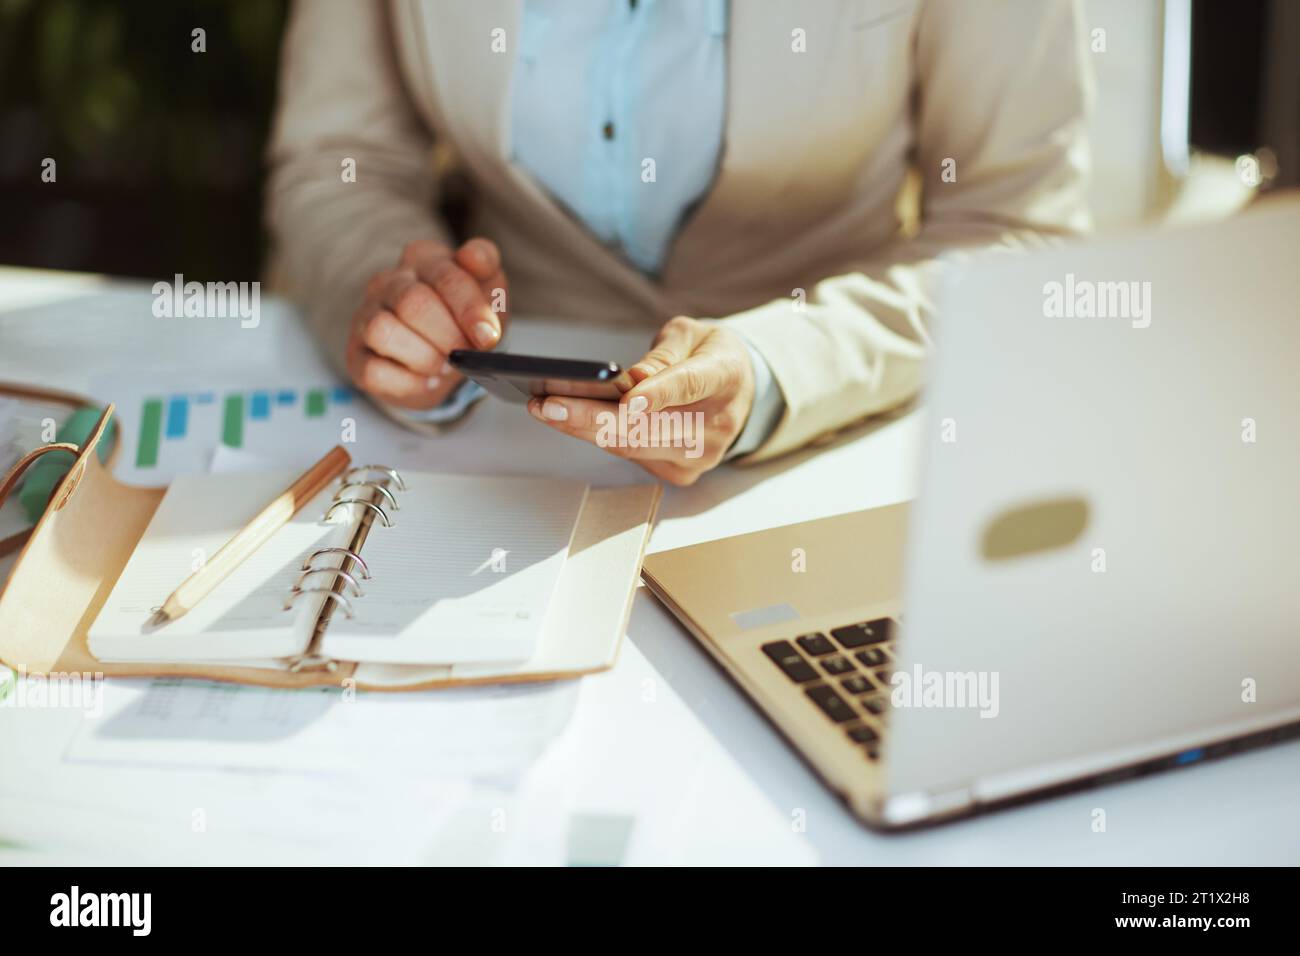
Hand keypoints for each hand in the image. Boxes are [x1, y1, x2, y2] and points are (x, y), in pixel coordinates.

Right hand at [346, 238, 507, 408]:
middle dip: (448, 336)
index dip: (470, 309)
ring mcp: (366, 317)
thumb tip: (475, 257)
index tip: (488, 335)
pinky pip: (373, 370)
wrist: (446, 359)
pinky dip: (407, 383)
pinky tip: (428, 381)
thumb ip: (486, 267)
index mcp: (424, 259)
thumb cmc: (465, 319)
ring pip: (382, 331)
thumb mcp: (488, 290)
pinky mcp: (357, 355)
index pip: (445, 276)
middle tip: (466, 354)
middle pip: (412, 303)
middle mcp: (388, 282)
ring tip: (445, 366)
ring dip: (424, 357)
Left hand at [527, 316, 755, 485]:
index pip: (692, 386)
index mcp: (726, 376)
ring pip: (633, 446)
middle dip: (593, 416)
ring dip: (583, 429)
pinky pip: (631, 455)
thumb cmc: (710, 357)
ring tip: (544, 409)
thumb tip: (633, 380)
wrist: (738, 391)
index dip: (659, 394)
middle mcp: (717, 424)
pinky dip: (597, 437)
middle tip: (549, 404)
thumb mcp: (692, 335)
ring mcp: (700, 456)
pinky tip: (567, 420)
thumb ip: (664, 355)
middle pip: (650, 427)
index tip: (628, 398)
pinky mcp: (680, 473)